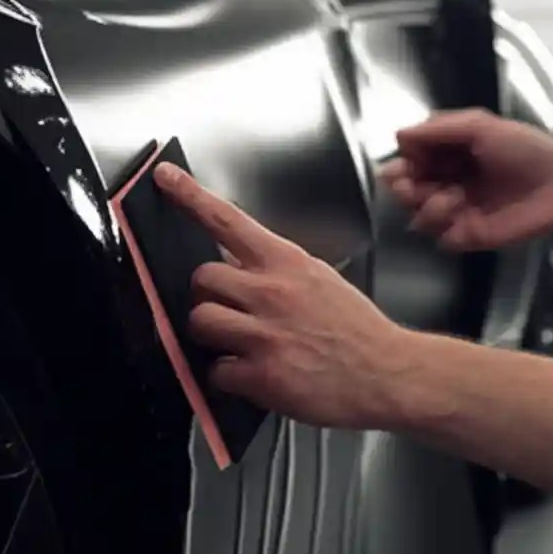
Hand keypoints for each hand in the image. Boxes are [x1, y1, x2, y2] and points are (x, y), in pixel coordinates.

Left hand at [153, 162, 418, 429]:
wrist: (389, 374)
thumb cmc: (357, 331)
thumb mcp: (320, 280)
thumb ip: (277, 270)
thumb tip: (239, 265)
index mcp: (287, 262)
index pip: (227, 219)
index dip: (189, 196)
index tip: (163, 177)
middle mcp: (272, 292)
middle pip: (201, 277)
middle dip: (207, 295)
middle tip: (229, 309)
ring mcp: (265, 333)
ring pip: (199, 320)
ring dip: (211, 335)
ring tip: (238, 343)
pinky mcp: (262, 375)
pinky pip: (217, 371)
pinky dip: (229, 376)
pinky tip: (254, 374)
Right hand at [382, 108, 552, 250]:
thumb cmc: (528, 151)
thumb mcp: (483, 126)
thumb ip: (440, 128)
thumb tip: (399, 135)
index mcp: (452, 152)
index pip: (411, 156)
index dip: (405, 159)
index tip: (409, 158)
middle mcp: (450, 179)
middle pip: (406, 186)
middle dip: (402, 185)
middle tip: (405, 185)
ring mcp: (458, 209)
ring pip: (417, 212)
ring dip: (424, 204)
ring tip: (447, 198)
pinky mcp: (468, 234)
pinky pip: (439, 237)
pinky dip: (443, 225)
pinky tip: (461, 213)